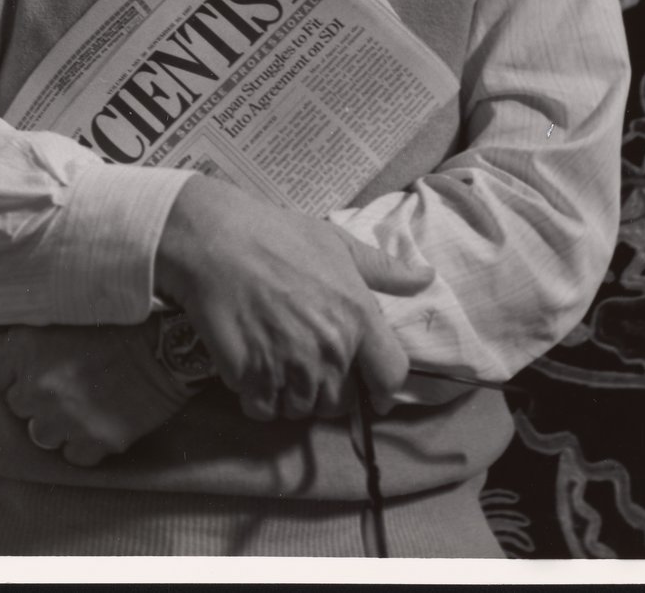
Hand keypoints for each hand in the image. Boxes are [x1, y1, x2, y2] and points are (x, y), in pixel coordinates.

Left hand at [0, 320, 196, 466]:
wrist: (168, 345)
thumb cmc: (122, 322)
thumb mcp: (70, 311)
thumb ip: (36, 333)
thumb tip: (13, 347)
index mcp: (27, 346)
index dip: (12, 370)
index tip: (30, 366)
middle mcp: (38, 385)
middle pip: (18, 404)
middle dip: (37, 396)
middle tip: (67, 379)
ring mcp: (65, 418)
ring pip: (42, 434)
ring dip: (58, 422)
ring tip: (84, 401)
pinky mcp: (93, 442)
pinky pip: (73, 454)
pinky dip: (84, 441)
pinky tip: (102, 418)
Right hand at [154, 176, 433, 422]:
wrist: (216, 240)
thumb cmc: (279, 236)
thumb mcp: (338, 243)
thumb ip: (385, 270)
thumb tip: (427, 277)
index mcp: (358, 316)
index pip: (391, 376)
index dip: (384, 388)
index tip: (373, 392)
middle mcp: (330, 349)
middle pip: (340, 402)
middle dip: (327, 389)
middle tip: (306, 362)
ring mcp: (290, 366)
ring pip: (301, 409)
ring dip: (291, 396)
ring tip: (277, 362)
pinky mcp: (251, 377)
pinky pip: (263, 409)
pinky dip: (258, 398)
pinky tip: (252, 369)